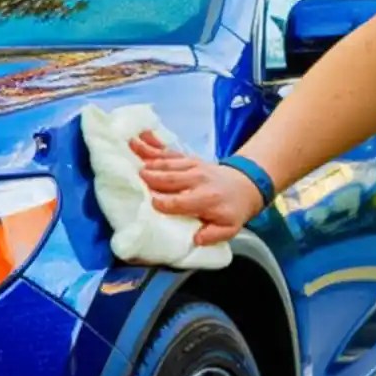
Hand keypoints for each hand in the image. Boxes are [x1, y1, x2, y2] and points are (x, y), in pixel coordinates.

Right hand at [128, 131, 266, 245]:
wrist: (245, 185)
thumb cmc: (231, 210)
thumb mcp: (228, 228)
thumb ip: (212, 235)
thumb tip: (196, 239)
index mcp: (206, 199)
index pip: (181, 202)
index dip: (165, 202)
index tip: (151, 202)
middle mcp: (198, 179)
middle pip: (171, 178)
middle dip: (153, 176)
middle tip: (135, 176)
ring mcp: (192, 166)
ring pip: (168, 162)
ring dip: (149, 157)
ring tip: (131, 150)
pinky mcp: (188, 159)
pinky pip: (169, 152)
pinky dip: (154, 145)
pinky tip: (140, 136)